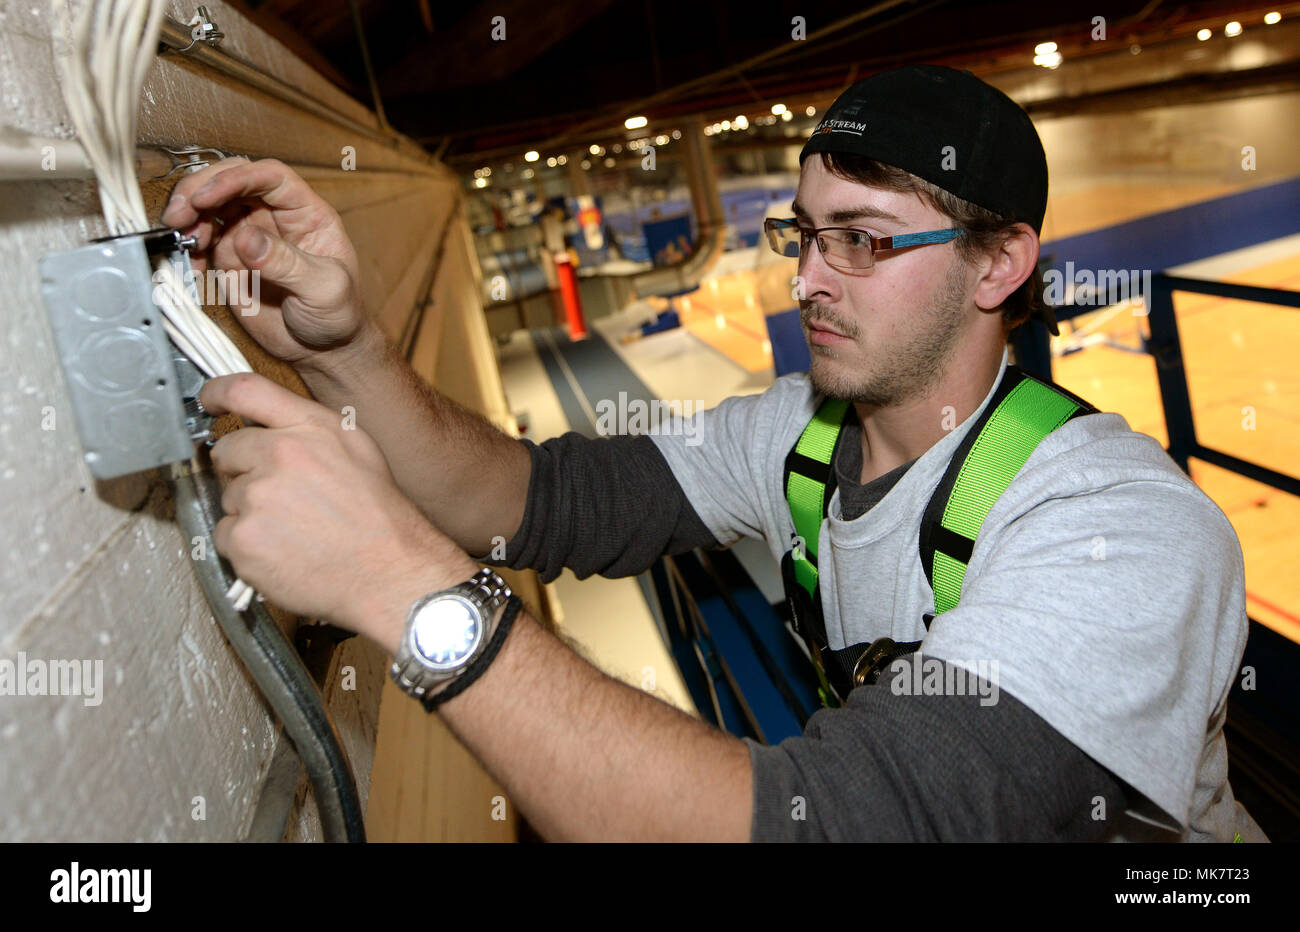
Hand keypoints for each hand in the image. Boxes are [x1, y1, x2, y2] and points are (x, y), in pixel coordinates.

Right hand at [161, 158, 376, 369]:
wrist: (324, 351)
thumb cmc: (338, 316)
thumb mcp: (324, 289)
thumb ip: (287, 263)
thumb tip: (245, 238)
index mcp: (307, 213)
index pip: (270, 177)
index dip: (236, 178)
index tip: (207, 195)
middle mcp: (275, 218)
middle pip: (233, 181)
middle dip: (201, 188)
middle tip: (180, 211)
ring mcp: (250, 237)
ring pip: (212, 206)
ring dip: (189, 214)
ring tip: (179, 234)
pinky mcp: (231, 260)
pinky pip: (202, 240)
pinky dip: (188, 244)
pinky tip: (188, 259)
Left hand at [199, 372, 479, 651]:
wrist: (391, 572)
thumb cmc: (380, 517)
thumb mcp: (358, 450)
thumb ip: (309, 430)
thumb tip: (268, 425)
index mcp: (311, 428)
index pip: (245, 390)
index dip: (217, 393)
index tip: (210, 402)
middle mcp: (281, 455)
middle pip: (228, 450)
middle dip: (243, 471)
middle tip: (280, 497)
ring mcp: (258, 497)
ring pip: (228, 498)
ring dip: (250, 513)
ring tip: (293, 530)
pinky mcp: (244, 539)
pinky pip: (226, 537)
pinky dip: (247, 547)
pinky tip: (283, 551)